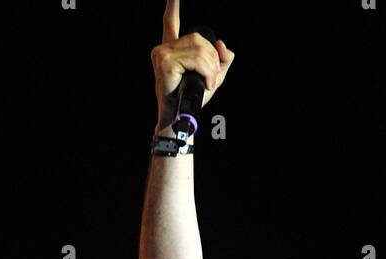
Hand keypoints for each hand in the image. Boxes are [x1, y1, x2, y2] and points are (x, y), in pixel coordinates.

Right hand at [151, 1, 234, 131]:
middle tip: (213, 78)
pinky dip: (207, 72)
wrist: (179, 120)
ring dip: (211, 68)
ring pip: (199, 49)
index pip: (171, 23)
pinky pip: (196, 59)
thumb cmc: (191, 100)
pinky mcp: (165, 62)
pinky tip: (206, 84)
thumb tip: (223, 46)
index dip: (172, 7)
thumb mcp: (212, 77)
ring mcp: (162, 54)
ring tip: (210, 83)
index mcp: (171, 49)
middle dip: (213, 59)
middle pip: (199, 40)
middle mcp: (163, 48)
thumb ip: (221, 60)